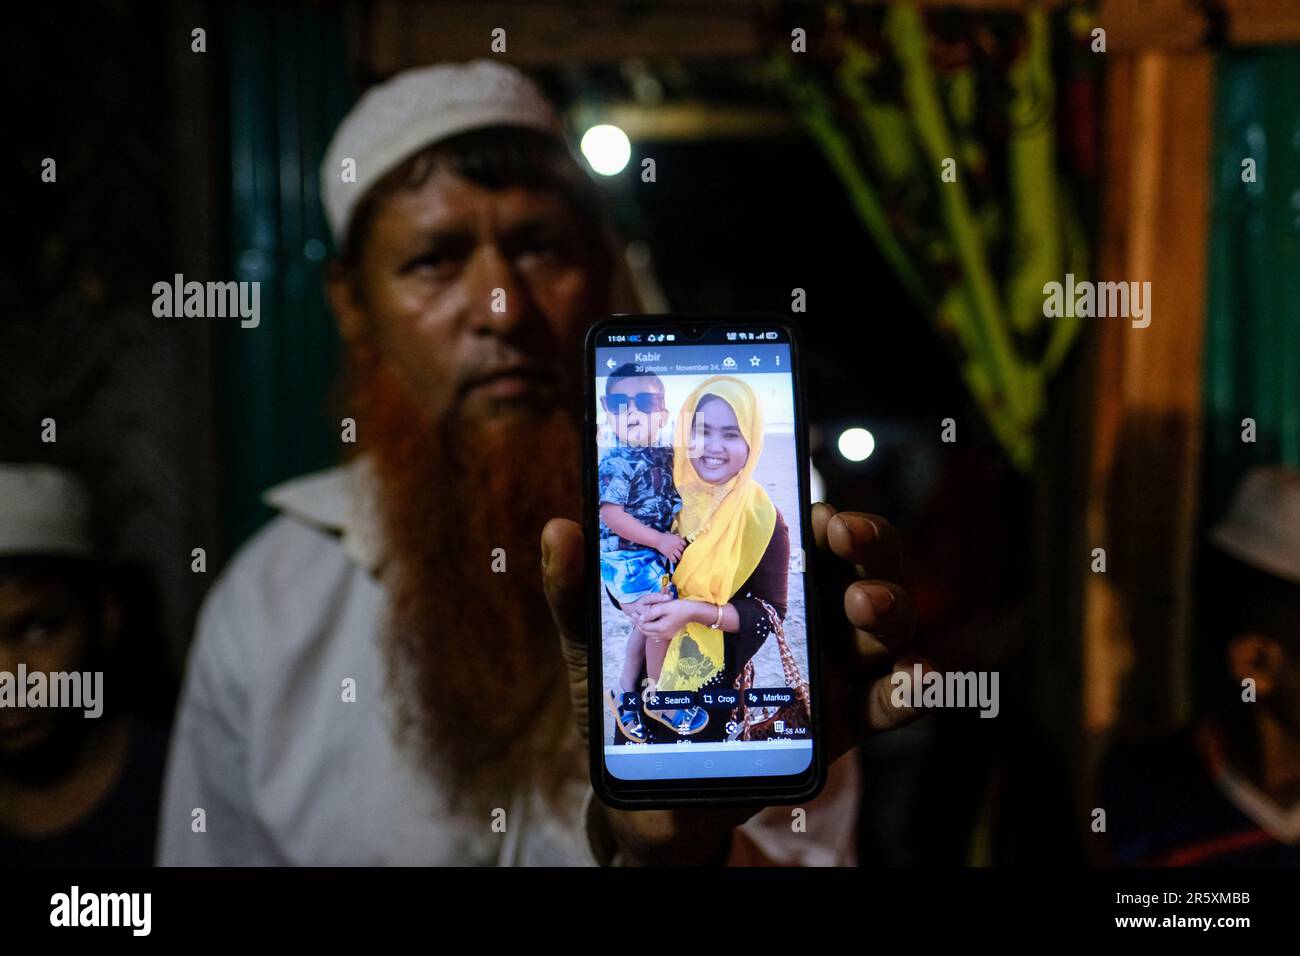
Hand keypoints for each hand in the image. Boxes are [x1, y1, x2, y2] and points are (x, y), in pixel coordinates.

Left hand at [541, 502, 924, 864]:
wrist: (647, 792)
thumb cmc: (629, 700)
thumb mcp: (595, 643)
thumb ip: (576, 590)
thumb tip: (560, 530)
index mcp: (750, 580)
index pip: (800, 530)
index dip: (819, 512)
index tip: (817, 510)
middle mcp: (801, 612)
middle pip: (858, 563)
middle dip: (868, 543)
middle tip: (847, 539)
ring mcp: (827, 666)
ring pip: (882, 622)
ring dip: (889, 604)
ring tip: (865, 606)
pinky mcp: (840, 724)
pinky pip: (888, 701)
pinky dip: (911, 689)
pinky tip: (913, 682)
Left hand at [635, 598, 693, 640]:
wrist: (692, 612)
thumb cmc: (679, 607)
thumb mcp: (665, 607)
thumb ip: (652, 612)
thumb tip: (641, 618)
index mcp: (661, 628)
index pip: (644, 626)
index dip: (637, 620)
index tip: (633, 613)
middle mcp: (662, 635)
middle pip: (646, 632)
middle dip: (638, 624)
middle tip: (633, 616)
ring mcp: (666, 636)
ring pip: (650, 634)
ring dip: (643, 627)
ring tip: (638, 620)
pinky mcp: (669, 635)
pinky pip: (655, 635)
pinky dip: (650, 630)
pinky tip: (648, 624)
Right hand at [656, 532, 685, 562]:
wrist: (657, 539)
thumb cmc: (665, 537)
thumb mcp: (673, 535)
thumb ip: (678, 538)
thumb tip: (683, 541)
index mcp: (678, 539)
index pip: (685, 544)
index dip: (685, 547)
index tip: (684, 548)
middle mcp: (677, 544)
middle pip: (683, 551)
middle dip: (683, 553)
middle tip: (683, 555)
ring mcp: (673, 550)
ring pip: (680, 556)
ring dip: (680, 558)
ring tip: (680, 559)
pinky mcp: (668, 554)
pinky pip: (674, 559)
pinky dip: (675, 561)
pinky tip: (675, 560)